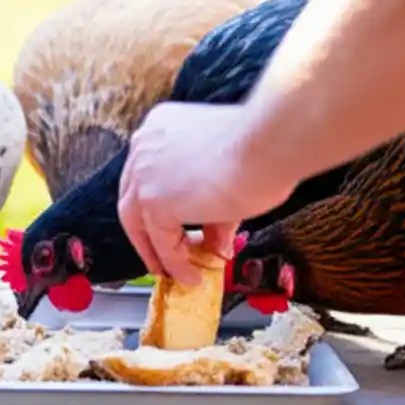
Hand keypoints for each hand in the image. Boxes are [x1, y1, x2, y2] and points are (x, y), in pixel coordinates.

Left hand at [118, 102, 296, 285]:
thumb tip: (216, 245)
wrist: (270, 144)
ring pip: (139, 222)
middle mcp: (144, 146)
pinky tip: (191, 276)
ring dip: (159, 251)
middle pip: (133, 198)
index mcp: (160, 128)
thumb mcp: (227, 175)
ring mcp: (144, 173)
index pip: (147, 175)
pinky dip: (175, 263)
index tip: (168, 227)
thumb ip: (213, 211)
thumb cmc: (263, 147)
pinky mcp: (154, 201)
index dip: (155, 205)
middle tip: (163, 256)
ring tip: (178, 271)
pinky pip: (161, 241)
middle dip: (148, 232)